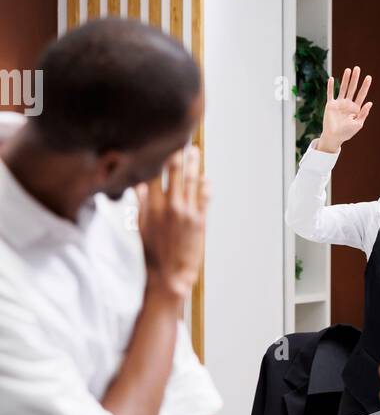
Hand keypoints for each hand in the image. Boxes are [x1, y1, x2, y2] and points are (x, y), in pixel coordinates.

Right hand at [137, 145, 208, 302]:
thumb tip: (139, 184)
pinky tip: (206, 179)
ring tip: (195, 152)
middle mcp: (170, 206)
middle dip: (179, 154)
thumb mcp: (140, 227)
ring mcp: (187, 213)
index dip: (157, 157)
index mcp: (152, 206)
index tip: (159, 144)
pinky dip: (206, 186)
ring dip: (194, 164)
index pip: (155, 174)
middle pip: (175, 172)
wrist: (169, 276)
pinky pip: (205, 198)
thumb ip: (140, 204)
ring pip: (192, 181)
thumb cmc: (153, 253)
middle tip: (182, 139)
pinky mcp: (200, 221)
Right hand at [317, 66, 372, 152]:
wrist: (334, 137)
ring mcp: (339, 103)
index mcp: (356, 108)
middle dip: (355, 79)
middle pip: (352, 88)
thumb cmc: (347, 132)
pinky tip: (332, 79)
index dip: (365, 86)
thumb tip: (370, 102)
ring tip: (348, 70)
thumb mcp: (358, 124)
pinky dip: (331, 87)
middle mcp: (348, 104)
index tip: (368, 77)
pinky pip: (330, 94)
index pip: (361, 94)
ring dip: (345, 79)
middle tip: (357, 68)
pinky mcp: (330, 105)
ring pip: (343, 89)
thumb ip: (363, 113)